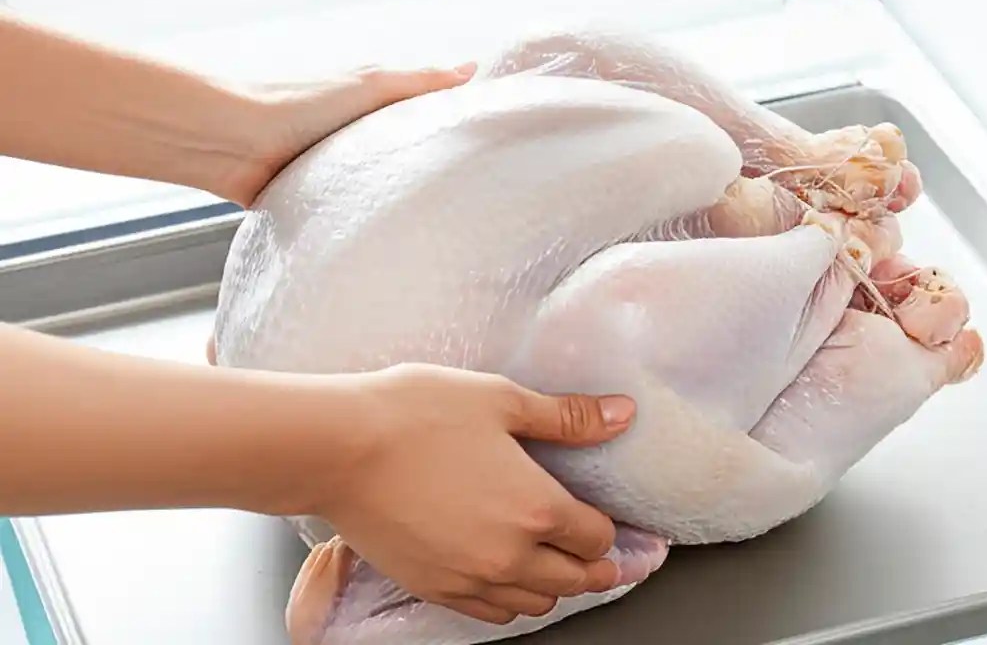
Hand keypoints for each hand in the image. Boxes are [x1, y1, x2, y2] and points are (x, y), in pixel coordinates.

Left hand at [221, 62, 477, 206]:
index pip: (429, 117)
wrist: (232, 142)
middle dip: (439, 175)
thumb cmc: (298, 102)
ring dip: (404, 204)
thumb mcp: (371, 85)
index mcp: (376, 108)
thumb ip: (421, 82)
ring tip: (448, 226)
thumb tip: (473, 68)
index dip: (460, 128)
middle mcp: (360, 139)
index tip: (497, 146)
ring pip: (385, 190)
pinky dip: (371, 225)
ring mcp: (339, 172)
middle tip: (483, 197)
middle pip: (411, 158)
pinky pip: (354, 216)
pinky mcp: (318, 202)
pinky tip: (395, 238)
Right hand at [308, 363, 636, 624]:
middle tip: (599, 553)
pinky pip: (489, 614)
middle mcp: (509, 555)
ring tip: (554, 562)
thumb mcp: (502, 400)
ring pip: (534, 603)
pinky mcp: (434, 588)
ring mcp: (469, 578)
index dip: (607, 527)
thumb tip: (621, 414)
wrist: (338, 448)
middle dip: (593, 565)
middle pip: (576, 579)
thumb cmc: (415, 416)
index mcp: (537, 509)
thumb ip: (568, 417)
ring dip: (553, 585)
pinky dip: (509, 600)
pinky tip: (506, 576)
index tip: (605, 518)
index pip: (597, 538)